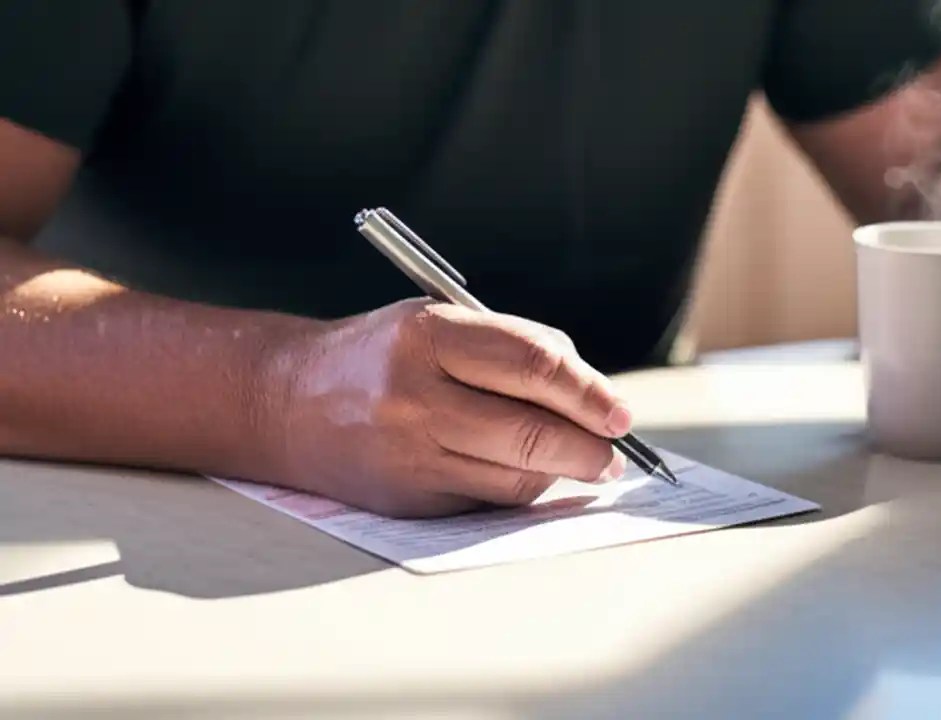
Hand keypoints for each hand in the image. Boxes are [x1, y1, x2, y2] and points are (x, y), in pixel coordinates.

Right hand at [256, 300, 630, 517]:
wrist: (286, 403)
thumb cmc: (384, 355)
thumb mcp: (440, 322)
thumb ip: (514, 348)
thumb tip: (590, 395)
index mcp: (428, 336)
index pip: (532, 366)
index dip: (588, 392)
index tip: (622, 414)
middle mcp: (414, 398)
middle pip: (530, 432)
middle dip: (589, 448)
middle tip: (616, 452)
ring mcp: (408, 455)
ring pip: (517, 476)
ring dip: (561, 471)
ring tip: (578, 457)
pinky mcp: (407, 500)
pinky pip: (488, 500)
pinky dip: (520, 487)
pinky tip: (525, 469)